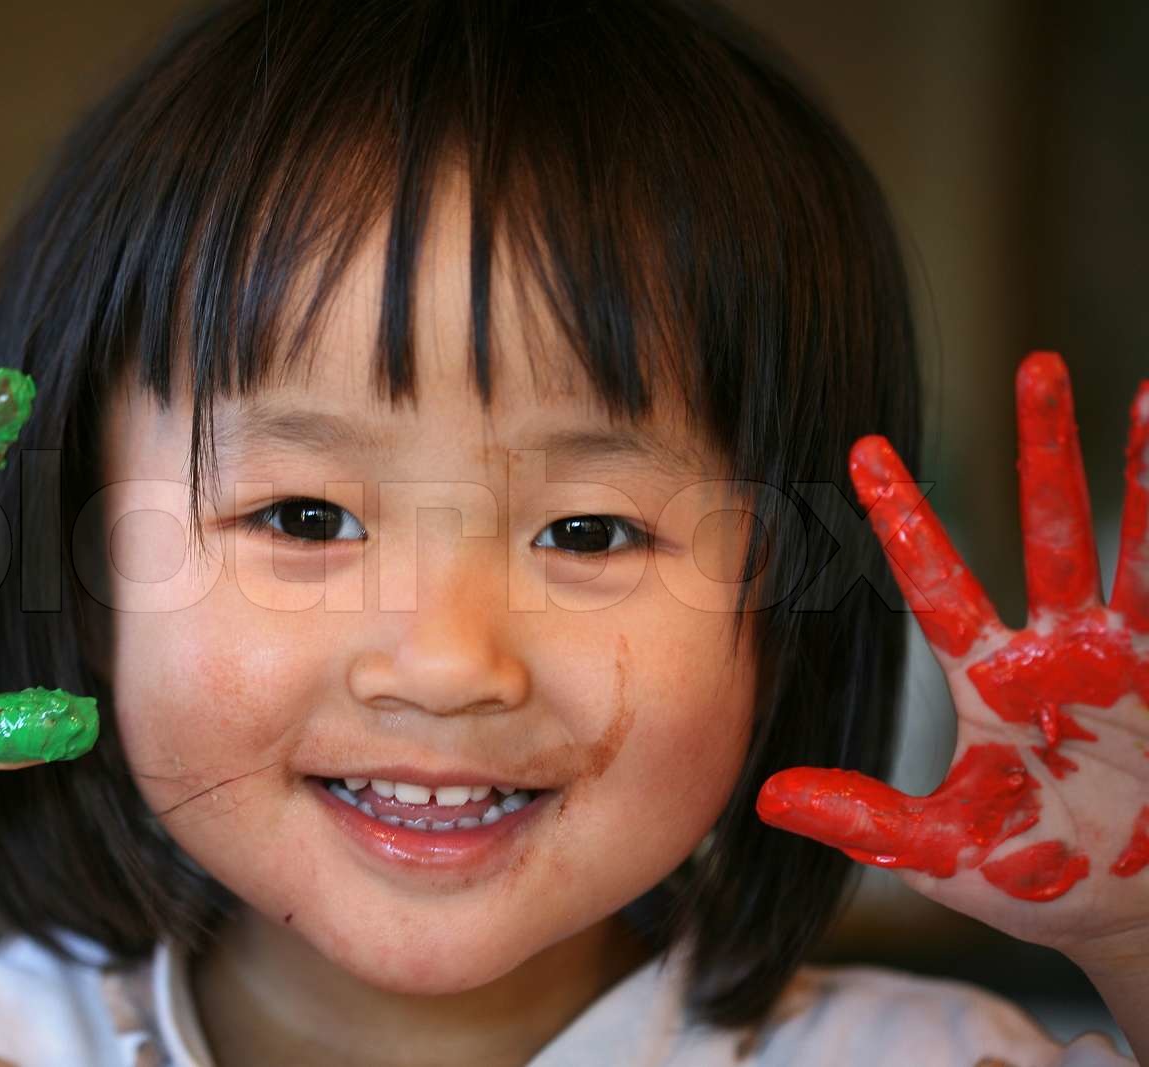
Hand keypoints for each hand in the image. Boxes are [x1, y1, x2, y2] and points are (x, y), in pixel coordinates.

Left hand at [756, 351, 1147, 959]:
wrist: (1133, 914)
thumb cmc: (1036, 877)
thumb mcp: (944, 850)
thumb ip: (866, 821)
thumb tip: (767, 797)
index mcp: (992, 678)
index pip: (938, 582)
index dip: (906, 517)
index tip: (865, 447)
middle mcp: (1062, 652)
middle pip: (1052, 531)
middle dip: (1046, 450)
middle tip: (1037, 363)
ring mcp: (1128, 663)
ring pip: (1139, 549)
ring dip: (1144, 475)